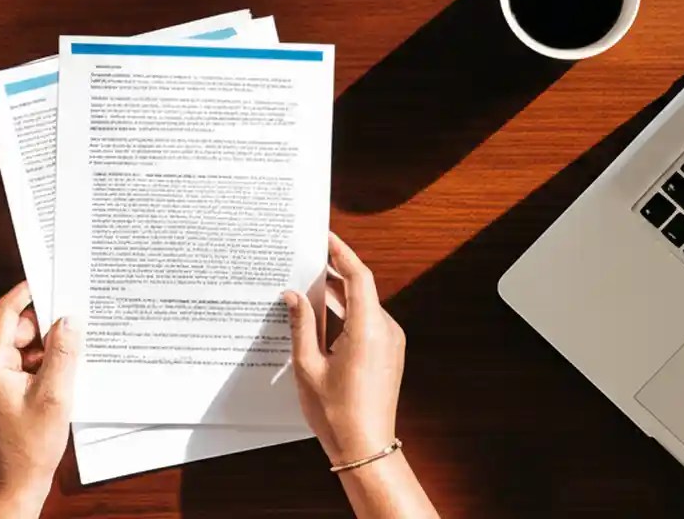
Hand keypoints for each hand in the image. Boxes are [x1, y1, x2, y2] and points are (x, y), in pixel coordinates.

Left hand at [0, 282, 80, 518]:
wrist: (11, 487)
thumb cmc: (28, 448)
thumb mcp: (54, 396)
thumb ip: (63, 353)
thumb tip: (69, 319)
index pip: (5, 313)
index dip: (27, 293)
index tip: (50, 279)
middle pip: (15, 329)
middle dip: (45, 327)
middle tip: (77, 326)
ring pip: (21, 348)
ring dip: (46, 350)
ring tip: (72, 361)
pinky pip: (21, 366)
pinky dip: (42, 366)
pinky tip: (63, 378)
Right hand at [284, 233, 405, 463]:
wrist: (365, 447)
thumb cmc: (336, 413)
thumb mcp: (308, 366)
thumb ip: (301, 325)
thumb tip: (292, 296)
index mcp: (368, 328)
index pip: (358, 275)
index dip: (342, 252)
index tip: (325, 236)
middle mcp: (386, 330)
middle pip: (360, 288)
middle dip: (333, 272)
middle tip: (305, 259)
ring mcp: (391, 342)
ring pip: (363, 305)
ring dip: (338, 295)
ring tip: (307, 285)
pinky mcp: (389, 352)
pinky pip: (368, 322)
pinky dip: (346, 313)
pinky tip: (322, 316)